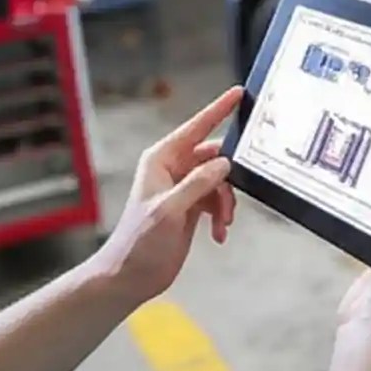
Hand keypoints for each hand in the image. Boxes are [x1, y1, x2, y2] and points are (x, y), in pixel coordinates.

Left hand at [87, 86, 241, 308]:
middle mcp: (173, 169)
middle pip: (215, 157)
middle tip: (231, 200)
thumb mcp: (170, 210)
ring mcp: (183, 188)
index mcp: (161, 160)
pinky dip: (222, 216)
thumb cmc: (140, 242)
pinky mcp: (191, 207)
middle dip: (228, 179)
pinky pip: (217, 200)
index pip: (196, 127)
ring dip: (226, 203)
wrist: (131, 276)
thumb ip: (198, 184)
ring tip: (223, 224)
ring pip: (220, 181)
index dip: (218, 109)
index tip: (238, 94)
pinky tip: (219, 234)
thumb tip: (224, 164)